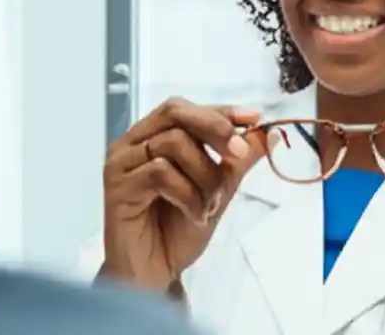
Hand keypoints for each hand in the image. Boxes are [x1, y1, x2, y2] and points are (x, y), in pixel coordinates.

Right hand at [100, 98, 265, 292]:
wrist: (154, 274)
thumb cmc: (177, 232)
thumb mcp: (218, 190)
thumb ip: (238, 161)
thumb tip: (268, 133)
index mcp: (153, 137)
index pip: (187, 109)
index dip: (222, 111)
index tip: (254, 118)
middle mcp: (133, 143)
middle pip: (176, 112)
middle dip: (216, 129)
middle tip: (239, 154)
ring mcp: (121, 163)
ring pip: (173, 143)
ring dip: (205, 175)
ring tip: (210, 205)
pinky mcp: (116, 187)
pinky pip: (160, 173)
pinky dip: (188, 194)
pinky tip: (194, 214)